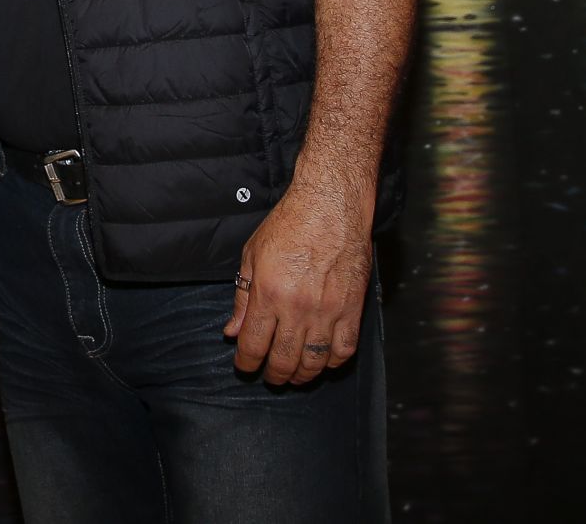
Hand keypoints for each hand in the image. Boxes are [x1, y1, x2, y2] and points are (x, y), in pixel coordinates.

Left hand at [223, 180, 373, 384]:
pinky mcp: (352, 309)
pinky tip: (323, 361)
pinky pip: (344, 349)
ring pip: (314, 361)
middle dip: (273, 375)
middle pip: (283, 359)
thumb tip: (232, 331)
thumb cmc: (288, 226)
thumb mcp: (252, 256)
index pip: (253, 344)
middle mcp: (298, 308)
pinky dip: (333, 362)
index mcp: (269, 294)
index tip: (244, 365)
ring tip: (294, 375)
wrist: (330, 208)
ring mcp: (328, 311)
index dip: (246, 361)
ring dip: (302, 375)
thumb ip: (242, 298)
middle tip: (269, 376)